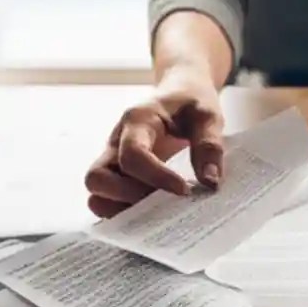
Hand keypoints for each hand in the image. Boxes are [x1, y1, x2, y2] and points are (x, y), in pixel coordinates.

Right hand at [84, 69, 224, 217]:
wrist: (180, 91)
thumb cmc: (191, 102)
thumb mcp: (207, 115)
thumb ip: (209, 145)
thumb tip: (210, 182)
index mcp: (137, 121)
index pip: (133, 155)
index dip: (156, 177)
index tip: (185, 190)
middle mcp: (117, 142)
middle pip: (97, 178)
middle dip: (129, 197)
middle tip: (164, 202)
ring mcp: (114, 159)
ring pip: (98, 192)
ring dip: (122, 208)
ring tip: (158, 211)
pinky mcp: (120, 173)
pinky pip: (109, 199)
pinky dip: (125, 211)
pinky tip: (154, 214)